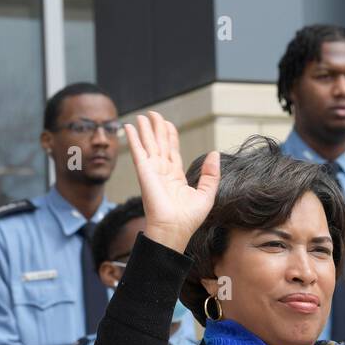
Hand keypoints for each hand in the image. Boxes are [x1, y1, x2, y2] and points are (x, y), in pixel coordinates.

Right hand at [124, 111, 218, 254]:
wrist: (174, 230)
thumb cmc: (188, 219)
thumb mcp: (206, 195)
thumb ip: (211, 174)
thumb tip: (215, 154)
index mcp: (176, 177)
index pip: (172, 151)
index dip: (170, 136)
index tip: (168, 125)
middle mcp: (163, 172)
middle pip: (160, 144)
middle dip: (157, 129)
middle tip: (153, 114)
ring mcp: (152, 171)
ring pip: (149, 144)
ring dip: (145, 130)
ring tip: (143, 116)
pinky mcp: (144, 172)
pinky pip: (138, 151)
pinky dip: (133, 139)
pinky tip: (129, 127)